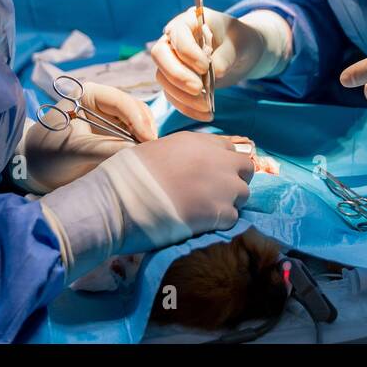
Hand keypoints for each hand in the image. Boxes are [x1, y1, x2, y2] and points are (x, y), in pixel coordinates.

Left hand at [18, 82, 156, 192]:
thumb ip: (104, 148)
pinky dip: (143, 145)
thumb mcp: (74, 150)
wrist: (37, 169)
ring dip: (147, 137)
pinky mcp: (117, 134)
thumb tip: (136, 150)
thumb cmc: (48, 153)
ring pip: (141, 123)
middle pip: (137, 110)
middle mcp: (105, 102)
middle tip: (152, 150)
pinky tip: (144, 156)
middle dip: (146, 128)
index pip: (122, 102)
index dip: (138, 119)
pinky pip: (137, 136)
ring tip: (149, 155)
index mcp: (90, 94)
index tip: (148, 140)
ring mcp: (113, 118)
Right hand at [127, 132, 254, 245]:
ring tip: (206, 212)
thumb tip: (185, 163)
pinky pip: (233, 217)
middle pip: (245, 168)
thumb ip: (181, 154)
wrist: (121, 200)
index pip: (228, 149)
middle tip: (216, 194)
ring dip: (229, 202)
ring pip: (243, 194)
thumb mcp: (157, 149)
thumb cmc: (128, 174)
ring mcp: (222, 186)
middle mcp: (217, 159)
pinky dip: (220, 223)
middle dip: (235, 180)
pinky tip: (201, 225)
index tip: (211, 175)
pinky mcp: (220, 212)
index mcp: (199, 141)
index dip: (222, 163)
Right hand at [150, 7, 269, 119]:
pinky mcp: (175, 81)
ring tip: (206, 106)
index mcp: (188, 22)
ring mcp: (171, 61)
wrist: (241, 53)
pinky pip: (173, 95)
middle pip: (160, 55)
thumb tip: (215, 73)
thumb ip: (226, 55)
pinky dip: (186, 107)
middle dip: (177, 75)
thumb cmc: (239, 40)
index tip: (206, 66)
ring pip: (163, 78)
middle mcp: (173, 40)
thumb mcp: (239, 43)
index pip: (177, 34)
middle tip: (199, 89)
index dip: (187, 51)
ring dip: (182, 95)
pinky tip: (205, 115)